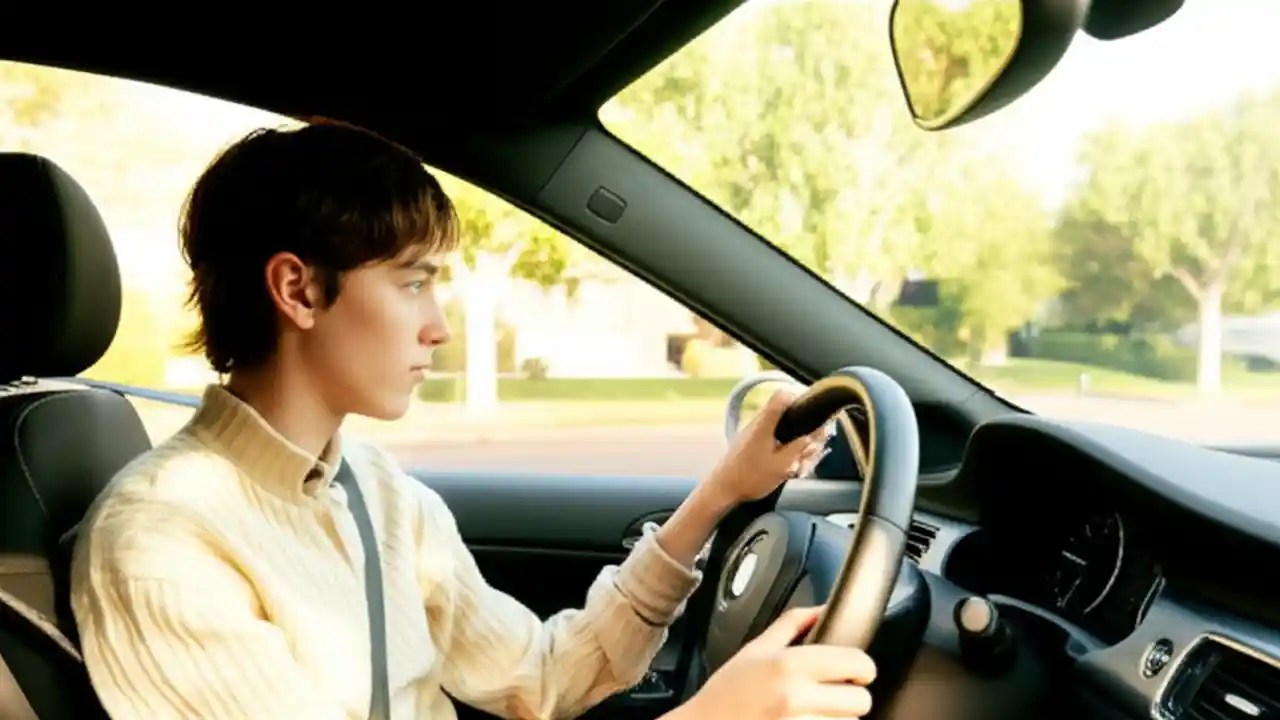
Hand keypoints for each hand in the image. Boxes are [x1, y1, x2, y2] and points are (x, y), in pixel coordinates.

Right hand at [679, 606, 875, 718]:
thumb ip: (793, 624)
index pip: (857, 663)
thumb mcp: (756, 648)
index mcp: (788, 665)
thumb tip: (823, 609)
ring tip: (812, 712)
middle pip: (861, 700)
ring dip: (837, 718)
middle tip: (832, 694)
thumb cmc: (726, 693)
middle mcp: (796, 698)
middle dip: (851, 696)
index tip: (855, 669)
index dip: (861, 666)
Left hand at [705, 388, 830, 505]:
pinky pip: (777, 439)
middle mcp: (760, 423)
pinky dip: (787, 451)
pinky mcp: (754, 442)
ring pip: (785, 429)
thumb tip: (815, 433)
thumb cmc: (750, 478)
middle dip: (805, 432)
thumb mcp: (782, 465)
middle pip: (789, 414)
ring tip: (800, 465)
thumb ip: (800, 447)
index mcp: (765, 423)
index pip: (783, 396)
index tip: (815, 416)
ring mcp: (756, 432)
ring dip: (797, 445)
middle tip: (809, 452)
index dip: (801, 399)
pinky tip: (791, 468)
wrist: (722, 489)